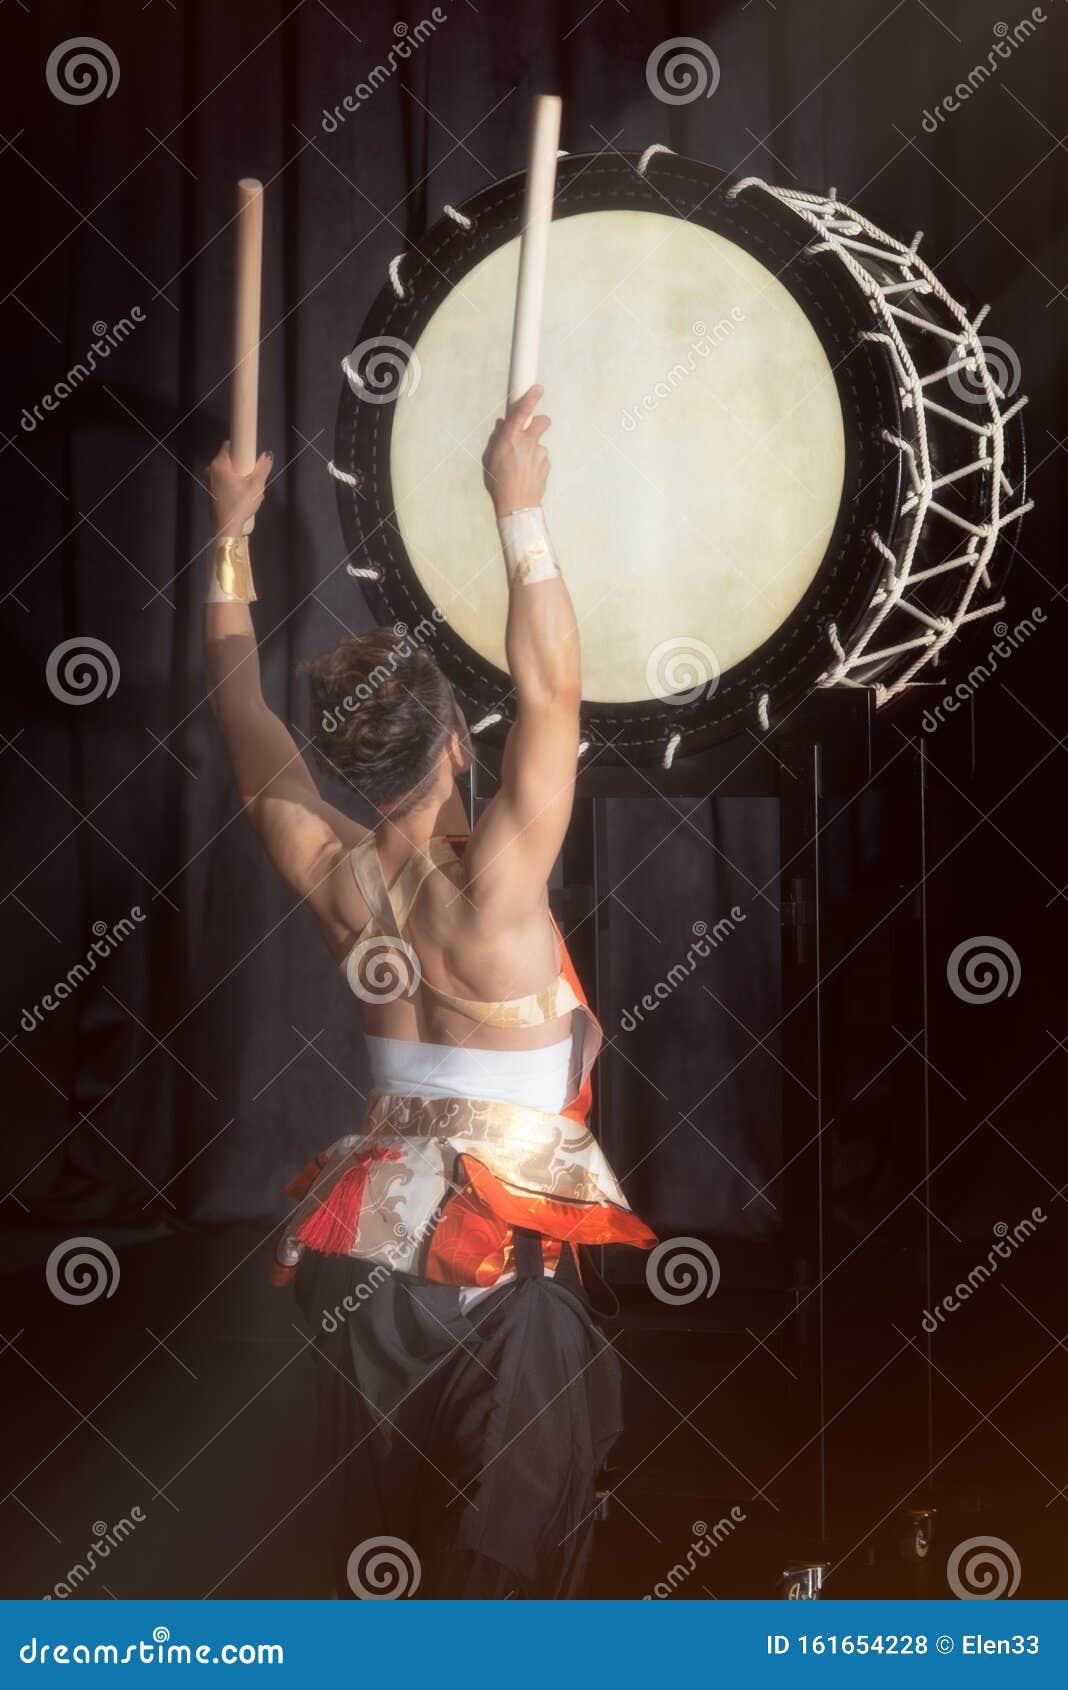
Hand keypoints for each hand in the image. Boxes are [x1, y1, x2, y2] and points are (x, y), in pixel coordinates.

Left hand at [208, 441, 272, 537]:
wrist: (226, 528)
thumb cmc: (240, 504)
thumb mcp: (256, 486)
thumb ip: (263, 468)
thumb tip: (268, 455)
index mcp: (220, 464)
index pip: (229, 445)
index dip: (241, 447)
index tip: (250, 455)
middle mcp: (211, 470)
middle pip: (229, 459)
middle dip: (242, 464)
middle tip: (253, 475)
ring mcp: (209, 482)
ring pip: (227, 472)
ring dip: (238, 476)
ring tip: (249, 488)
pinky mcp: (211, 492)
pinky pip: (224, 482)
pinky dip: (233, 485)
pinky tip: (242, 496)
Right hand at [482, 385, 550, 516]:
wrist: (517, 506)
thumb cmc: (499, 482)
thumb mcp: (490, 458)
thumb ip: (497, 438)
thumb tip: (503, 424)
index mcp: (510, 439)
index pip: (523, 412)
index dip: (531, 398)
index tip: (539, 388)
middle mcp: (526, 443)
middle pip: (542, 421)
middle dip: (539, 422)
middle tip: (530, 433)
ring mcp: (539, 453)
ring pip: (540, 443)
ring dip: (533, 449)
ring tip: (522, 466)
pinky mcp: (546, 464)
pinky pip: (542, 457)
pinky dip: (536, 462)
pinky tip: (527, 474)